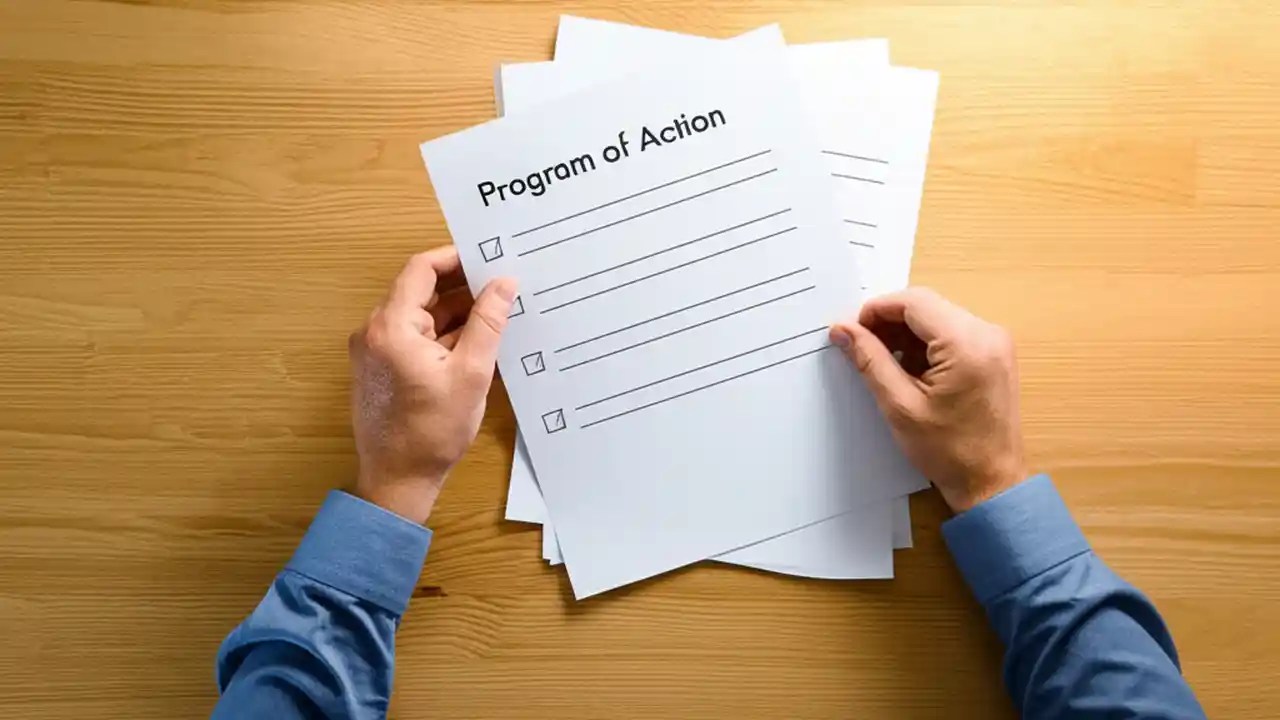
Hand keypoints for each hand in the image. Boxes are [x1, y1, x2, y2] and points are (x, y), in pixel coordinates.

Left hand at [348, 247, 516, 523]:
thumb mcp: (471, 373)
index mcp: (391, 326)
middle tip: (501, 285)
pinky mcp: (381, 368)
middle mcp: (375, 331)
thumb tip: (504, 283)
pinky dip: (443, 336)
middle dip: (462, 287)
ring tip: (496, 315)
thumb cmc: (432, 431)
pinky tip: (475, 344)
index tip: (488, 258)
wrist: (397, 480)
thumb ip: (488, 322)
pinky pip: (415, 337)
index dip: (456, 259)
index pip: (421, 269)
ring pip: (420, 316)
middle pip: (420, 291)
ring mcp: (375, 351)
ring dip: (456, 314)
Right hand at [829, 287, 1026, 512]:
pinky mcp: (994, 354)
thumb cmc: (949, 452)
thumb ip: (870, 360)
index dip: (877, 310)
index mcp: (968, 344)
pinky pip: (952, 332)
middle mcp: (987, 334)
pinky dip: (925, 343)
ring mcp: (995, 342)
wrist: (992, 483)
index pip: (914, 302)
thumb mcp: (900, 405)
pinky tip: (907, 368)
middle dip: (889, 321)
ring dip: (906, 333)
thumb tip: (842, 329)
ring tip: (882, 362)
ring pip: (937, 317)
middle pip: (926, 306)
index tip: (851, 331)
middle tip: (860, 347)